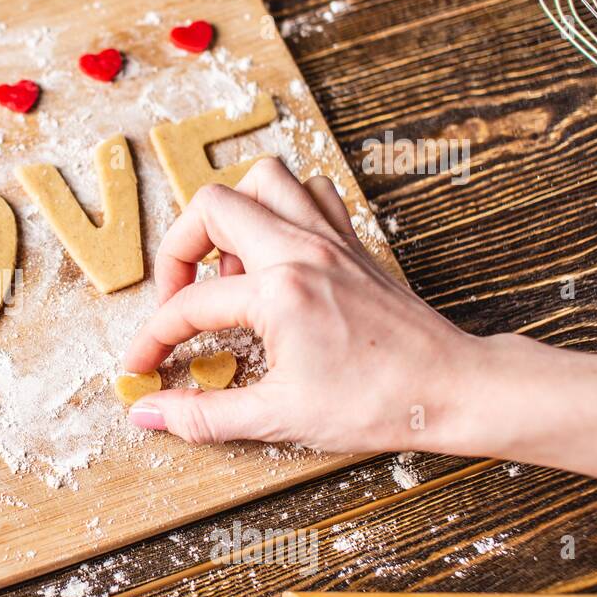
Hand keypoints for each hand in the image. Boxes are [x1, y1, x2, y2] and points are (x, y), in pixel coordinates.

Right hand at [123, 158, 478, 451]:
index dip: (154, 337)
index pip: (189, 304)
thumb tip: (148, 414)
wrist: (453, 390)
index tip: (143, 364)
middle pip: (212, 207)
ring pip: (264, 179)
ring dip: (231, 214)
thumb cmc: (377, 404)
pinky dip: (281, 209)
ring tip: (227, 268)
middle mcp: (301, 250)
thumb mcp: (278, 417)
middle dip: (178, 250)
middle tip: (180, 297)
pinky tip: (274, 255)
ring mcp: (330, 238)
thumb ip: (203, 415)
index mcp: (279, 292)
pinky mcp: (351, 242)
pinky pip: (309, 193)